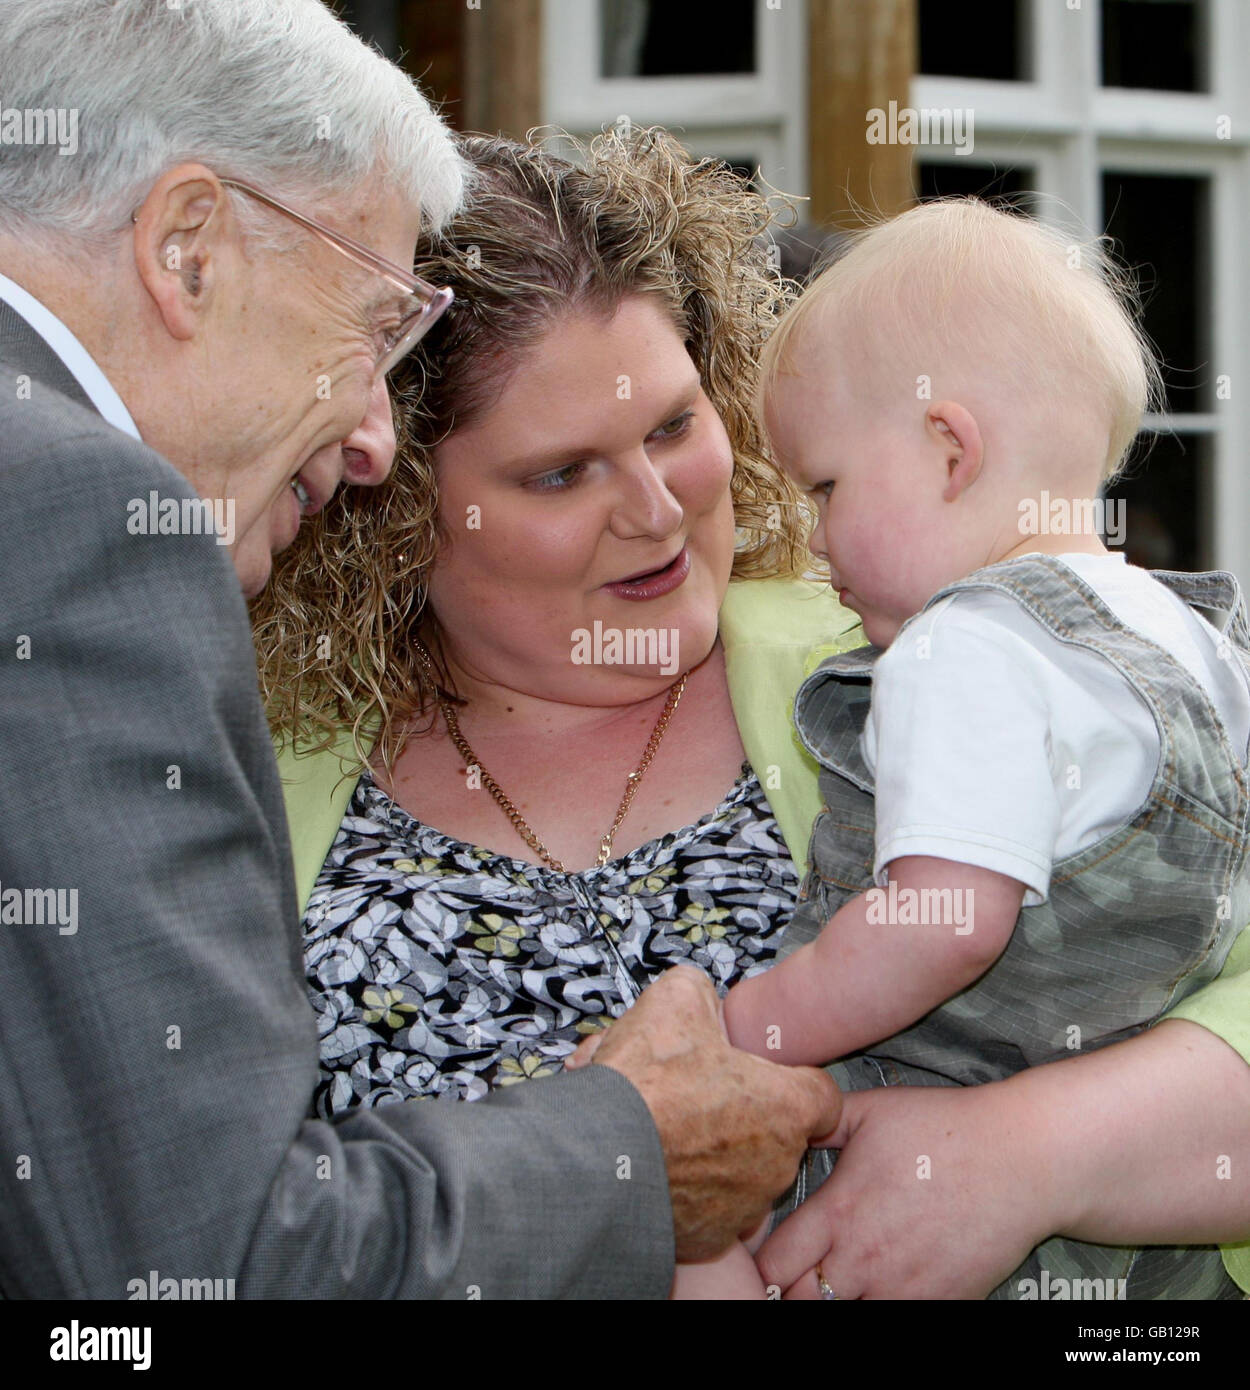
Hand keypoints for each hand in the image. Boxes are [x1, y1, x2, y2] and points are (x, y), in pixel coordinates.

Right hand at [583, 966, 842, 1262]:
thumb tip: (701, 1002)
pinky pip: (704, 1203)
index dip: (790, 1078)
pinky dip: (682, 1184)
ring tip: (659, 1119)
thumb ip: (704, 995)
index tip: (762, 1073)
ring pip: (735, 1168)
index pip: (820, 1094)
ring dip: (707, 1145)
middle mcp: (775, 1165)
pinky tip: (649, 1155)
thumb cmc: (643, 1085)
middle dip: (738, 1109)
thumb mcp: (677, 998)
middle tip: (695, 1089)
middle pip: (773, 1131)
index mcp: (786, 1108)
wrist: (593, 1154)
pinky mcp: (706, 1238)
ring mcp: (742, 1207)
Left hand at [757, 1081, 1054, 1298]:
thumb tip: (785, 1124)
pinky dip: (879, 1310)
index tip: (777, 1246)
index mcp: (838, 1211)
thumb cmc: (944, 1128)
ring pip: (841, 1320)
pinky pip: (891, 1325)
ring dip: (835, 1302)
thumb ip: (820, 1123)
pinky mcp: (938, 1306)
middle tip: (805, 1268)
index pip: (772, 1265)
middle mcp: (863, 1260)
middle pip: (798, 1303)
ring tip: (844, 1279)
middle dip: (792, 1289)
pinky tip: (882, 1288)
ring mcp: (901, 1291)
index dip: (766, 1259)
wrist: (1021, 1161)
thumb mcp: (870, 1110)